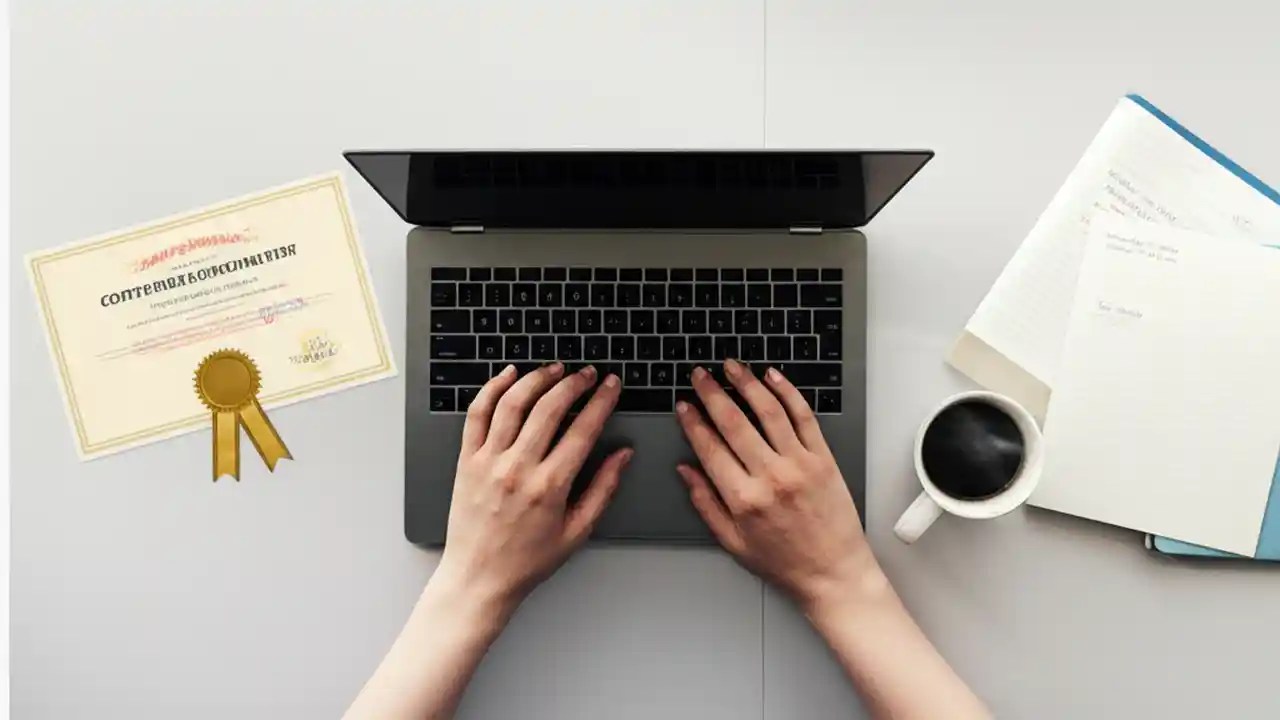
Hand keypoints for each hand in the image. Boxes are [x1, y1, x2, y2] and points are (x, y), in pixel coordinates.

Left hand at [434, 362, 630, 613]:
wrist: (478, 578)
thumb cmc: (526, 561)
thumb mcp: (577, 532)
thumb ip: (603, 489)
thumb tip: (623, 456)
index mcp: (550, 487)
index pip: (583, 429)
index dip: (602, 401)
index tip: (612, 386)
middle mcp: (518, 468)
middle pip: (550, 407)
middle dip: (574, 382)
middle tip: (588, 374)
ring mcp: (489, 461)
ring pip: (513, 402)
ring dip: (537, 378)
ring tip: (555, 370)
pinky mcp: (467, 460)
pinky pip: (477, 413)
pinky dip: (492, 388)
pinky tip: (508, 375)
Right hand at [675, 359, 880, 610]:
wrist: (834, 573)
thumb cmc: (785, 563)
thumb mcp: (732, 542)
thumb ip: (705, 503)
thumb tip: (685, 471)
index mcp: (743, 499)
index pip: (709, 447)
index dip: (692, 422)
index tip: (683, 406)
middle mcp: (771, 477)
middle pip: (733, 422)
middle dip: (711, 393)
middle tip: (700, 376)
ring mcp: (800, 464)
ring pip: (768, 411)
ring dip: (746, 383)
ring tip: (732, 367)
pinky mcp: (823, 459)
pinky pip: (804, 417)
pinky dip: (787, 392)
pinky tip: (773, 377)